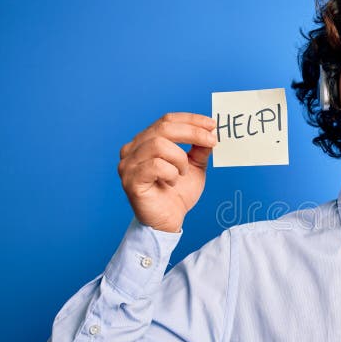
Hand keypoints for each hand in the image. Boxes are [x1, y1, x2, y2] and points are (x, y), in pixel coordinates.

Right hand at [118, 112, 216, 231]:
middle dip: (192, 132)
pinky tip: (173, 182)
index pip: (167, 120)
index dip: (190, 119)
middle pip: (163, 128)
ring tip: (183, 173)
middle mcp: (132, 149)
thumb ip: (199, 149)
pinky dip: (171, 172)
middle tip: (211, 141)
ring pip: (158, 145)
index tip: (211, 124)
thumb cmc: (177, 194)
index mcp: (146, 141)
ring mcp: (128, 164)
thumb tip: (208, 131)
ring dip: (180, 158)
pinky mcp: (130, 180)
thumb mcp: (195, 167)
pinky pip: (155, 166)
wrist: (169, 222)